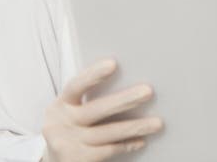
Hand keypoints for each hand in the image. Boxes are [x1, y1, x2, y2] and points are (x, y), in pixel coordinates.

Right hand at [41, 59, 162, 161]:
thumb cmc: (71, 130)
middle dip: (124, 100)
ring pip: (108, 132)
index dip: (93, 75)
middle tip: (147, 92)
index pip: (75, 86)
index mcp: (60, 105)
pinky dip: (127, 145)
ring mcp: (66, 144)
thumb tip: (128, 81)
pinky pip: (109, 150)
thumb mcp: (71, 112)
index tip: (113, 64)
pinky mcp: (76, 160)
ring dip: (135, 127)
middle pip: (96, 109)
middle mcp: (60, 123)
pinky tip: (141, 141)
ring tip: (157, 123)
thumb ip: (89, 99)